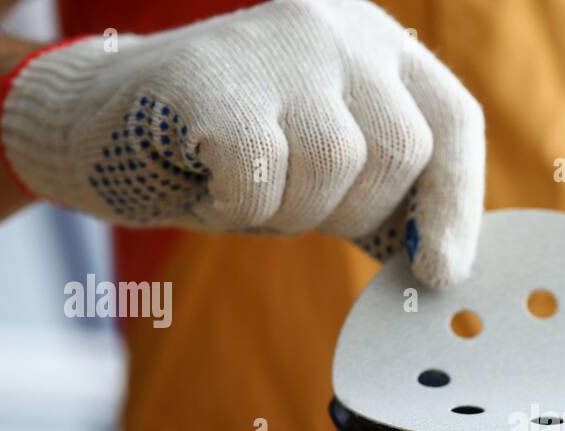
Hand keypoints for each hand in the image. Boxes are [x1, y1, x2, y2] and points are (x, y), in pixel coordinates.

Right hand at [0, 0, 483, 285]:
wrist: (105, 123)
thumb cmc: (233, 156)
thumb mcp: (330, 169)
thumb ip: (392, 200)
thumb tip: (446, 268)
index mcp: (377, 44)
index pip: (454, 121)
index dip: (458, 203)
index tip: (440, 270)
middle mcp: (336, 26)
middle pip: (403, 151)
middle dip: (354, 211)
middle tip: (291, 202)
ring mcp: (277, 42)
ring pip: (336, 168)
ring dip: (290, 211)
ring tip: (246, 184)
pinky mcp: (215, 76)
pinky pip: (263, 181)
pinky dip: (238, 207)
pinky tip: (207, 178)